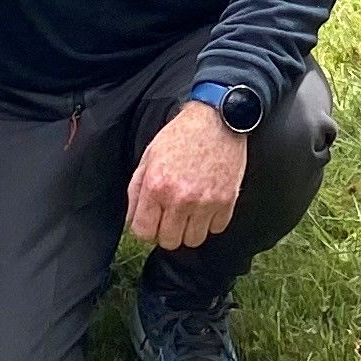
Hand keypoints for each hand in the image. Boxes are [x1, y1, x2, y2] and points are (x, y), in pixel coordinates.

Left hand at [126, 100, 248, 254]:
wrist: (217, 119)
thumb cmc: (182, 135)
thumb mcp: (149, 156)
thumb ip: (137, 189)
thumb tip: (133, 218)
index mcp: (156, 186)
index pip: (143, 232)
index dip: (146, 229)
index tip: (152, 221)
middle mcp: (180, 198)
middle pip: (168, 242)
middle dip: (167, 231)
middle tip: (172, 215)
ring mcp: (205, 202)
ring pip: (192, 240)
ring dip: (190, 229)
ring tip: (191, 211)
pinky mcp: (227, 201)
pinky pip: (216, 229)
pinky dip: (211, 221)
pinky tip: (208, 204)